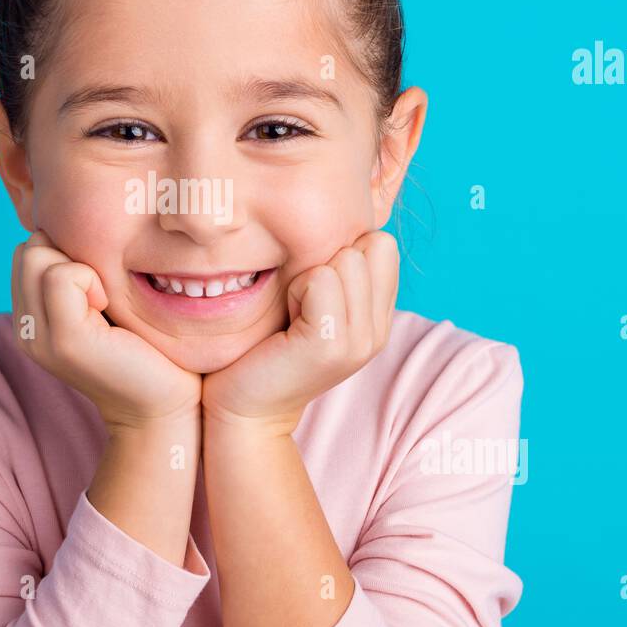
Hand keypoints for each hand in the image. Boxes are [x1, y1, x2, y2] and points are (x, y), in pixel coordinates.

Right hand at [11, 229, 202, 431]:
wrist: (165, 403)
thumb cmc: (147, 347)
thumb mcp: (105, 302)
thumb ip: (80, 272)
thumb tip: (79, 223)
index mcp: (31, 317)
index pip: (28, 249)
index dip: (65, 250)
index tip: (99, 283)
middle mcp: (24, 327)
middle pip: (29, 248)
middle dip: (68, 253)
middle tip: (103, 291)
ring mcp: (37, 337)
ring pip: (37, 255)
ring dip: (79, 266)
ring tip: (105, 300)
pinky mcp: (63, 341)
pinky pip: (61, 276)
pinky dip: (90, 279)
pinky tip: (108, 307)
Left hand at [200, 230, 399, 434]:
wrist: (244, 408)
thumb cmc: (267, 348)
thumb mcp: (313, 304)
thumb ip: (338, 272)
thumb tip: (343, 217)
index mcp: (378, 317)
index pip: (382, 243)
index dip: (342, 250)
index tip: (312, 290)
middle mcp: (379, 330)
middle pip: (368, 244)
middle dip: (324, 261)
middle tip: (298, 305)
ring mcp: (361, 340)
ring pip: (344, 259)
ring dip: (306, 276)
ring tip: (291, 315)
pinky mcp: (332, 344)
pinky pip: (321, 278)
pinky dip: (296, 290)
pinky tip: (286, 323)